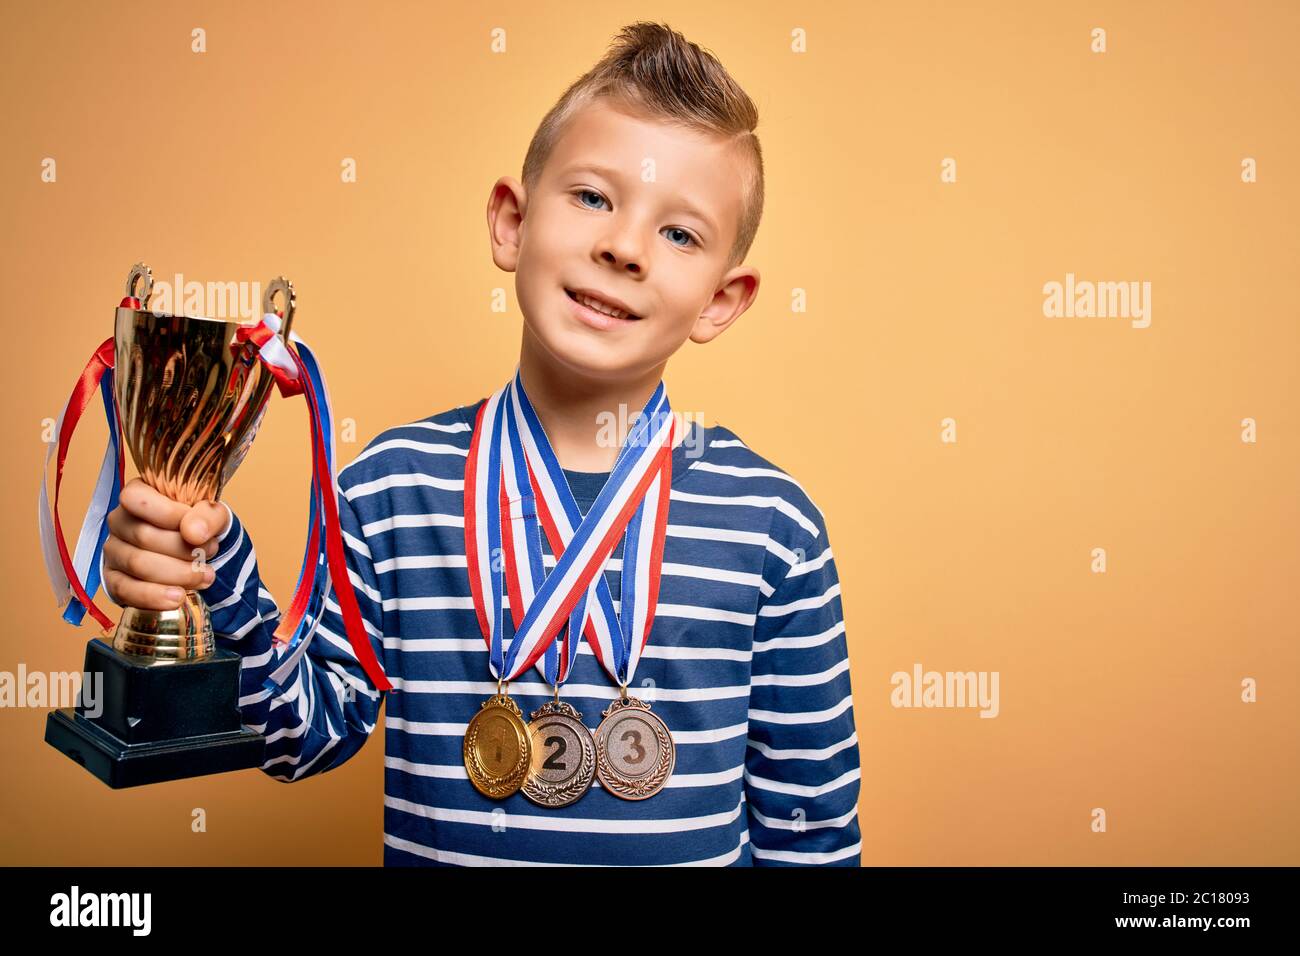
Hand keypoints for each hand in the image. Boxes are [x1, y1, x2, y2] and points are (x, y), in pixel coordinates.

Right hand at [102, 477, 231, 610]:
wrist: (197, 552)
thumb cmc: (198, 525)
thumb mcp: (212, 515)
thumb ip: (207, 517)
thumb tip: (194, 533)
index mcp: (137, 494)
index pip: (138, 499)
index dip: (171, 515)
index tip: (198, 529)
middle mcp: (119, 521)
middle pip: (144, 537)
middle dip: (184, 550)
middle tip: (209, 553)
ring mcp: (113, 551)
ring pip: (138, 565)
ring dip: (178, 574)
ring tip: (205, 575)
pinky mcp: (113, 579)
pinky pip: (126, 590)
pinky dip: (155, 597)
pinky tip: (178, 597)